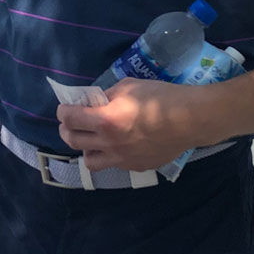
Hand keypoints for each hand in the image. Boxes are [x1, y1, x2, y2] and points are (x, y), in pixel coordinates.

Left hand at [57, 79, 229, 171]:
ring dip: (86, 148)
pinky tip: (120, 145)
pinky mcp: (136, 167)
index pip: (70, 119)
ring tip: (93, 139)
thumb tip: (95, 101)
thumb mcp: (129, 86)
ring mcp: (122, 159)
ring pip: (90, 161)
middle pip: (73, 141)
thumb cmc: (160, 97)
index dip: (63, 111)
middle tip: (71, 123)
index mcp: (105, 120)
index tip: (66, 108)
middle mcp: (109, 143)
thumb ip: (107, 95)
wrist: (190, 119)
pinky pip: (114, 164)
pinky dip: (110, 155)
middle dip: (67, 130)